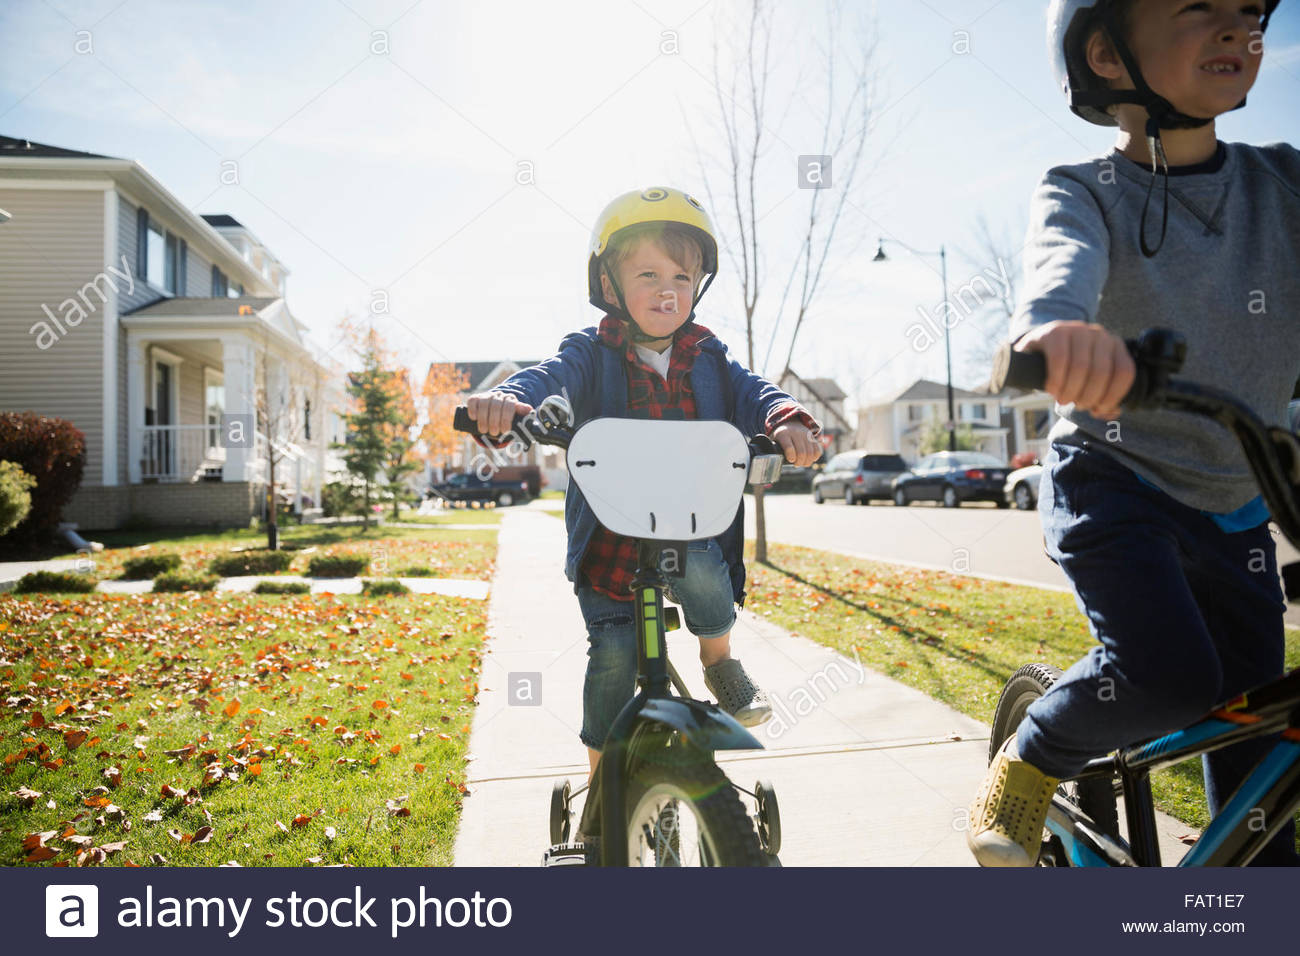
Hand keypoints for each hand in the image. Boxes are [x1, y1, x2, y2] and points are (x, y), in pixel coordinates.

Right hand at [465, 391, 532, 436]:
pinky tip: (473, 418)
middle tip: (493, 433)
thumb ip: (523, 414)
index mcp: (511, 400)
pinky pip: (473, 400)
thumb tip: (529, 410)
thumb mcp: (517, 417)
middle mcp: (499, 396)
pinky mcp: (476, 398)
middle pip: (496, 405)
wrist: (496, 410)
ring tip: (483, 430)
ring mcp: (487, 396)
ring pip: (484, 403)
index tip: (505, 430)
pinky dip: (473, 409)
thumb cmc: (508, 416)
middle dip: (494, 421)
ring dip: (483, 418)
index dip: (507, 418)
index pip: (510, 406)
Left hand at [771, 422, 821, 466]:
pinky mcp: (813, 437)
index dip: (791, 457)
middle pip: (801, 452)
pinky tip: (810, 459)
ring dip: (807, 462)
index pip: (789, 447)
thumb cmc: (780, 436)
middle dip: (799, 462)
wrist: (789, 423)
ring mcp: (805, 434)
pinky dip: (815, 457)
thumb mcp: (774, 440)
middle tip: (796, 464)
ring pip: (810, 453)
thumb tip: (776, 462)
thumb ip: (775, 450)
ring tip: (803, 463)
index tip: (790, 460)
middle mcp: (795, 433)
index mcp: (783, 434)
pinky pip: (817, 450)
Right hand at [1014, 320, 1134, 419]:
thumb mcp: (1088, 381)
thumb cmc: (1067, 369)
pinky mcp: (1055, 332)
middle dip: (1089, 396)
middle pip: (1102, 372)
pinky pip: (1059, 359)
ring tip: (1063, 399)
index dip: (1113, 395)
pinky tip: (1051, 389)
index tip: (1098, 409)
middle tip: (1077, 405)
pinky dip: (1056, 380)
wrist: (1037, 350)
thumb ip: (1102, 399)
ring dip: (1071, 390)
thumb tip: (1111, 413)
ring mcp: (1077, 330)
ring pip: (1081, 367)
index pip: (1124, 372)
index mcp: (1115, 346)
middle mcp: (1099, 335)